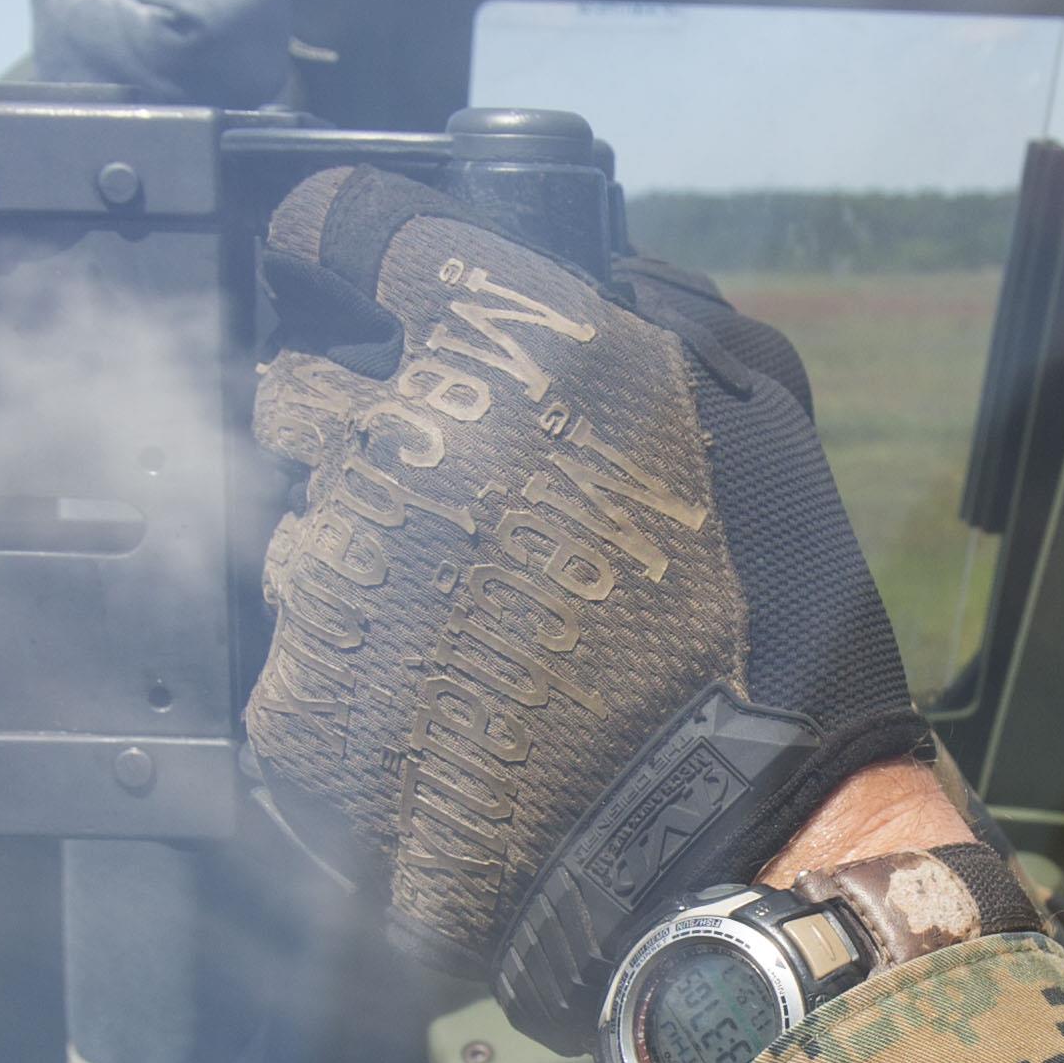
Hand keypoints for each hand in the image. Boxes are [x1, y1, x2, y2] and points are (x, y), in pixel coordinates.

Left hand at [244, 171, 926, 1042]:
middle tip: (435, 500)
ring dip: (357, 571)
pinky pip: (295, 664)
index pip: (352, 224)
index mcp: (505, 343)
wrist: (738, 837)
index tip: (336, 254)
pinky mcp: (298, 704)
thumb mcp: (757, 415)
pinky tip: (443, 723)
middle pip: (296, 392)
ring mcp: (332, 576)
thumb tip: (593, 284)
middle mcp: (395, 437)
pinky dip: (351, 687)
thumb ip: (658, 319)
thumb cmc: (768, 621)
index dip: (340, 238)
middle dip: (350, 429)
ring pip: (299, 539)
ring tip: (462, 646)